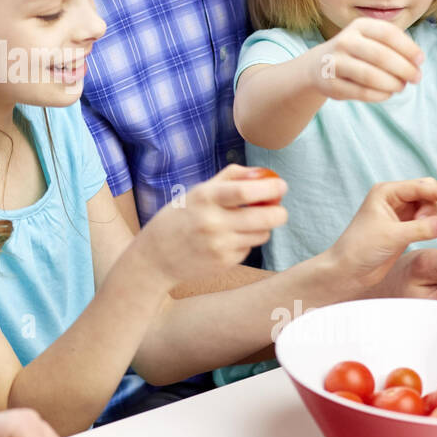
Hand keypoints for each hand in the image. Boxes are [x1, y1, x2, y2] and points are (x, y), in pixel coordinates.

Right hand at [139, 165, 288, 281]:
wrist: (155, 256)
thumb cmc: (179, 218)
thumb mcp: (197, 192)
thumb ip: (230, 178)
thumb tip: (262, 173)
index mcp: (205, 198)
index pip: (245, 191)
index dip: (270, 188)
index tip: (281, 185)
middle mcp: (213, 223)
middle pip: (264, 217)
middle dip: (279, 212)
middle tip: (279, 208)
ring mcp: (220, 245)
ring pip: (261, 235)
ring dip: (263, 227)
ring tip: (248, 223)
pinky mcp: (224, 263)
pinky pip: (249, 248)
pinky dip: (246, 242)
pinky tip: (229, 240)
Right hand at [310, 17, 423, 101]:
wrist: (320, 64)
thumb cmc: (357, 52)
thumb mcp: (372, 39)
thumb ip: (394, 46)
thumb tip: (416, 64)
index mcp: (359, 26)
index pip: (388, 33)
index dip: (408, 48)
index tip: (420, 61)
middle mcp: (345, 41)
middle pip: (381, 56)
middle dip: (404, 69)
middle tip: (416, 78)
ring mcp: (334, 62)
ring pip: (370, 76)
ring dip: (392, 84)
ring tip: (401, 87)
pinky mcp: (330, 83)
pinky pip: (361, 92)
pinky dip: (380, 95)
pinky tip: (387, 93)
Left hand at [329, 178, 436, 287]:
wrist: (348, 270)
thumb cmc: (359, 248)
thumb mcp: (393, 236)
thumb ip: (422, 229)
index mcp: (385, 192)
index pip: (420, 186)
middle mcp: (393, 199)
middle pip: (428, 192)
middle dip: (434, 206)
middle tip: (425, 223)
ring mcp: (399, 214)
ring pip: (429, 207)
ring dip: (433, 217)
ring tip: (420, 232)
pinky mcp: (405, 228)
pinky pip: (427, 221)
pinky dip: (431, 226)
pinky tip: (424, 235)